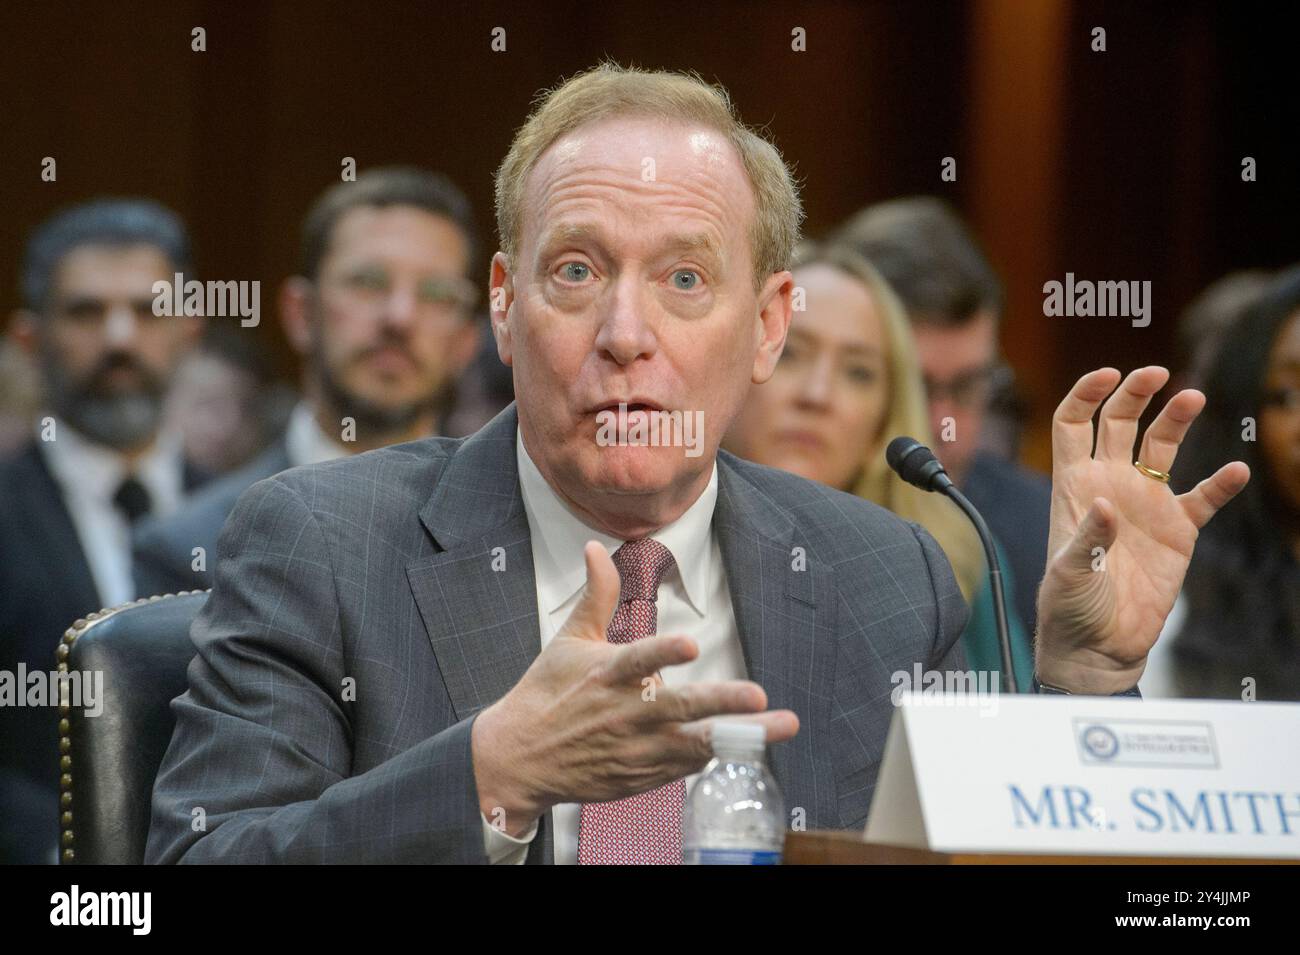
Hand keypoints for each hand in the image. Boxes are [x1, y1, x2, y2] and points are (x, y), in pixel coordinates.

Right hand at [471, 540, 798, 834]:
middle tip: (759, 696)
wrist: (518, 758)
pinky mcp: (641, 775)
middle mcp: (624, 712)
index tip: (691, 644)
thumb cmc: (546, 693)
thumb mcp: (569, 639)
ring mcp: (636, 747)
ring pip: (695, 742)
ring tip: (781, 725)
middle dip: (723, 701)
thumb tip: (597, 548)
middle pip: (679, 706)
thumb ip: (597, 595)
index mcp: (606, 674)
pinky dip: (716, 755)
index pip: (638, 660)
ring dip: (741, 735)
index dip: (664, 653)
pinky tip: (751, 746)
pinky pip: (687, 766)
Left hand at [1035, 366, 1249, 693]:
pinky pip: (1204, 498)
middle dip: (1135, 393)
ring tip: (1193, 397)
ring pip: (1163, 447)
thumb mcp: (1068, 572)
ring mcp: (1145, 503)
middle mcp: (1110, 484)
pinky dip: (1221, 484)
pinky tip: (1235, 472)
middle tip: (1155, 373)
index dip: (1086, 394)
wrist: (1100, 645)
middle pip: (1120, 423)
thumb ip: (1086, 538)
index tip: (1107, 374)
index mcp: (1075, 485)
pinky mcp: (1177, 530)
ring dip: (1176, 419)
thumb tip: (1104, 503)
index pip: (1074, 424)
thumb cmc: (1070, 607)